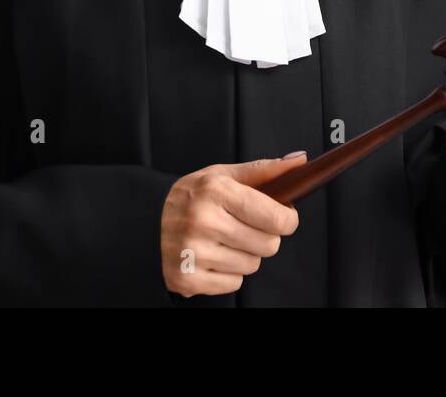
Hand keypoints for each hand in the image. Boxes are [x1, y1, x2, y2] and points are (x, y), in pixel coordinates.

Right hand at [160, 153, 306, 297]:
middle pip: (269, 245)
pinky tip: (212, 256)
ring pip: (252, 266)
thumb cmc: (192, 197)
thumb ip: (264, 170)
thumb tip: (300, 161)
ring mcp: (192, 253)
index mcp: (215, 191)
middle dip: (265, 236)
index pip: (275, 217)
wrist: (144, 220)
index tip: (284, 216)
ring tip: (225, 240)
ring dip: (246, 255)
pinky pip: (233, 284)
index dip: (288, 219)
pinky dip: (228, 273)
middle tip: (246, 226)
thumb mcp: (223, 175)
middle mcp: (202, 221)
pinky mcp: (186, 279)